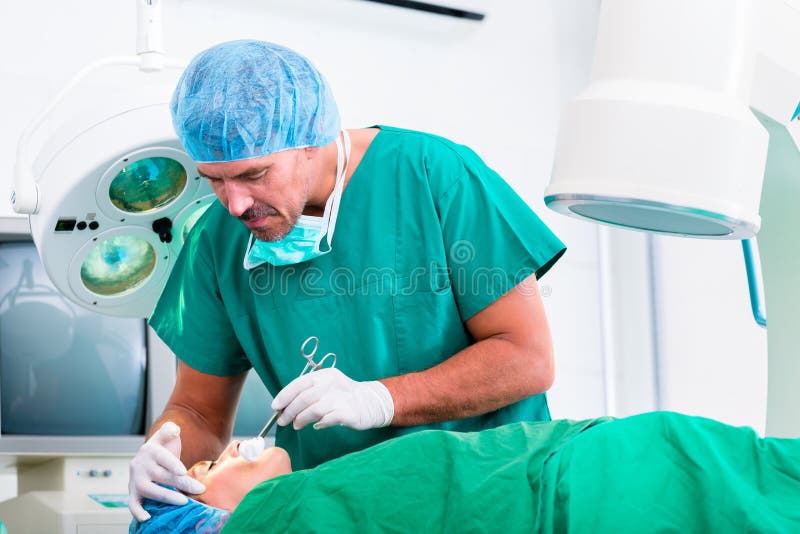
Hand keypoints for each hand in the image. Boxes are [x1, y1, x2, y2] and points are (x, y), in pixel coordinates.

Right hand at [128, 421, 205, 521]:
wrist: (149, 456)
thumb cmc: (164, 446)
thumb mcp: (167, 434)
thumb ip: (170, 430)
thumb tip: (174, 430)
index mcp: (151, 450)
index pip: (162, 457)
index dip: (172, 464)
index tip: (183, 472)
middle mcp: (140, 465)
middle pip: (161, 475)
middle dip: (181, 483)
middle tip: (199, 489)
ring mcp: (135, 480)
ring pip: (149, 490)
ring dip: (166, 497)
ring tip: (184, 501)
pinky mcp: (133, 492)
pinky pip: (132, 504)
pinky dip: (137, 512)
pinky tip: (147, 518)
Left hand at [272, 368, 393, 430]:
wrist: (371, 402)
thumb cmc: (342, 396)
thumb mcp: (326, 387)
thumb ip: (307, 393)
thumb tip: (284, 407)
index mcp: (324, 375)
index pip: (299, 384)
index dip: (285, 396)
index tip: (275, 407)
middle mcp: (332, 383)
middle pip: (304, 398)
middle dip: (289, 411)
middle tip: (282, 421)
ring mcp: (341, 398)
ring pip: (314, 409)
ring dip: (301, 419)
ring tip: (297, 425)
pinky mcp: (348, 412)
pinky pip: (327, 419)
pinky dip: (318, 423)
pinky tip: (316, 426)